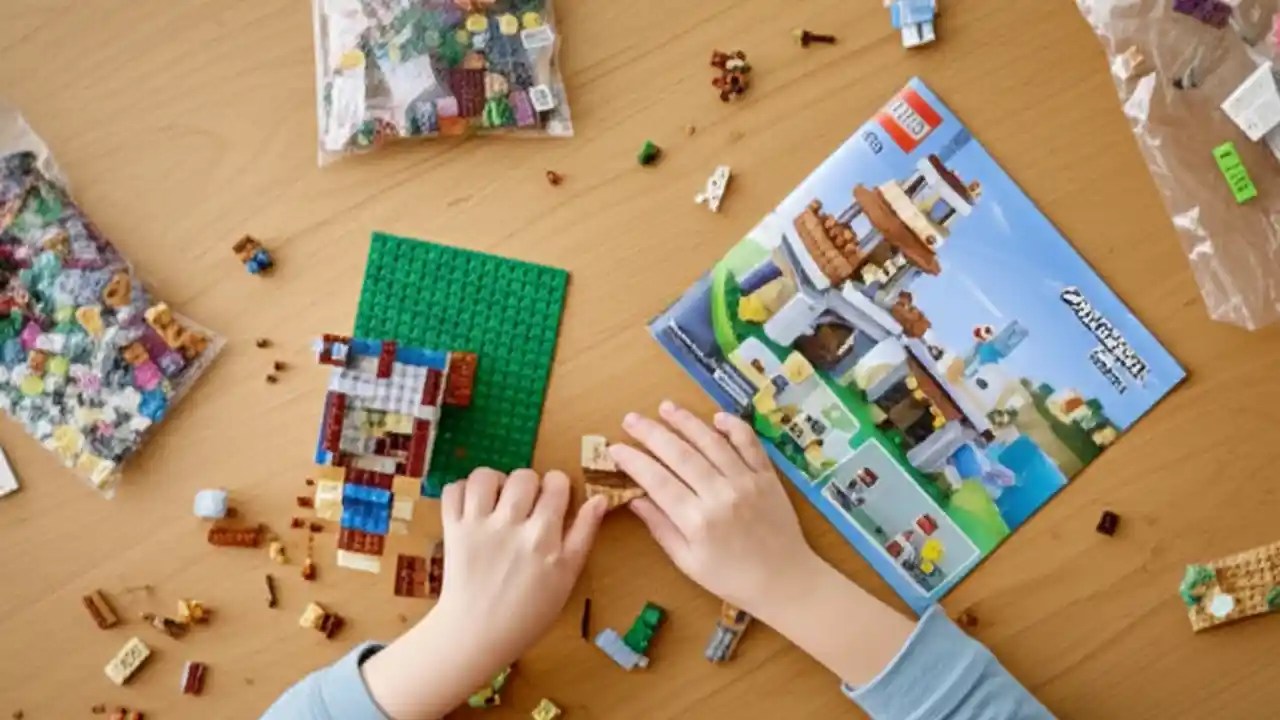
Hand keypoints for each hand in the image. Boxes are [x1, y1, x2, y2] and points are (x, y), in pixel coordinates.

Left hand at [436, 468, 606, 660]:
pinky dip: (461, 490)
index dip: (557, 487)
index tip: (553, 501)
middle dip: (529, 484)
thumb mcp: (567, 577)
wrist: (478, 635)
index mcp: (543, 535)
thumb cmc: (529, 611)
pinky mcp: (452, 529)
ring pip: (485, 475)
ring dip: (494, 482)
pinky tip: (472, 505)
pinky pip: (453, 490)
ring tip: (497, 500)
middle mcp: (511, 523)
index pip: (556, 482)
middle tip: (525, 505)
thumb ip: (584, 534)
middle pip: (524, 476)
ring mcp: (478, 524)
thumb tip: (600, 499)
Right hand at [613, 402, 913, 685]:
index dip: (633, 461)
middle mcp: (720, 494)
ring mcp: (746, 481)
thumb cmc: (732, 578)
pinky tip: (716, 417)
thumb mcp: (688, 562)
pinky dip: (733, 427)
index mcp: (697, 520)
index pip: (656, 481)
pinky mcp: (767, 477)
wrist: (785, 581)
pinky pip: (749, 444)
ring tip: (665, 407)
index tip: (616, 448)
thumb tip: (635, 500)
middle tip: (631, 419)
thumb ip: (661, 528)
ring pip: (711, 442)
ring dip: (686, 422)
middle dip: (651, 433)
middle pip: (679, 454)